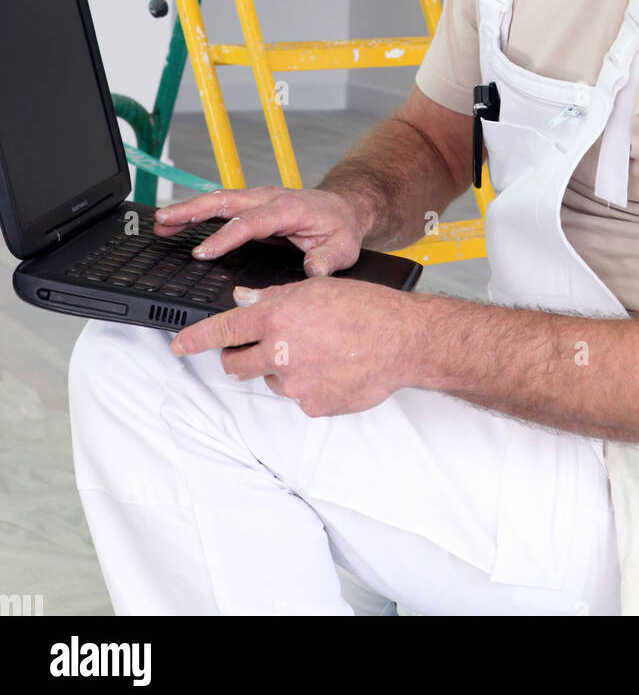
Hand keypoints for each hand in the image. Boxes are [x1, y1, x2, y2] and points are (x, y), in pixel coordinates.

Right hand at [153, 185, 364, 276]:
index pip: (251, 222)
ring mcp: (259, 200)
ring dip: (189, 209)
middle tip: (164, 221)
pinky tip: (177, 220)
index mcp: (289, 209)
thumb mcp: (343, 247)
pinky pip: (222, 205)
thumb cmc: (341, 228)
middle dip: (193, 211)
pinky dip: (198, 211)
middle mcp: (270, 199)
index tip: (201, 252)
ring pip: (219, 200)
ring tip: (159, 221)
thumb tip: (313, 271)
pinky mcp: (253, 205)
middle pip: (226, 201)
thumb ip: (328, 259)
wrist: (344, 210)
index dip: (225, 237)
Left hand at [170, 275, 416, 416]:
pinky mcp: (312, 405)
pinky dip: (307, 385)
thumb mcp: (317, 289)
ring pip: (270, 379)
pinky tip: (331, 369)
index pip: (223, 329)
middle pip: (236, 364)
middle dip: (239, 357)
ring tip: (317, 353)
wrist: (403, 340)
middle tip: (263, 347)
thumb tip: (245, 300)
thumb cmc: (367, 309)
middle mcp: (280, 351)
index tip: (178, 345)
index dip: (194, 339)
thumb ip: (274, 297)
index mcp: (277, 316)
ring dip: (281, 369)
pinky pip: (298, 397)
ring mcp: (295, 382)